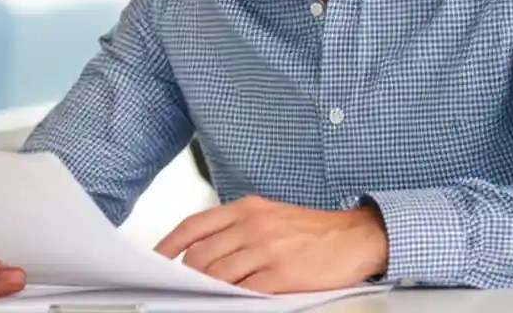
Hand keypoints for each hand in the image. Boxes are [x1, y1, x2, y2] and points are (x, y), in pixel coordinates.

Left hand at [154, 195, 388, 293]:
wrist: (356, 236)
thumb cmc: (312, 230)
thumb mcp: (270, 216)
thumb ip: (238, 230)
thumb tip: (203, 255)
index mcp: (247, 208)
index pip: (195, 225)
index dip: (169, 244)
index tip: (156, 258)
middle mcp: (253, 225)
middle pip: (202, 255)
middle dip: (187, 276)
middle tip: (182, 289)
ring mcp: (267, 249)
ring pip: (219, 275)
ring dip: (206, 291)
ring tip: (202, 300)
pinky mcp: (282, 274)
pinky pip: (245, 292)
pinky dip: (232, 301)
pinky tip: (229, 304)